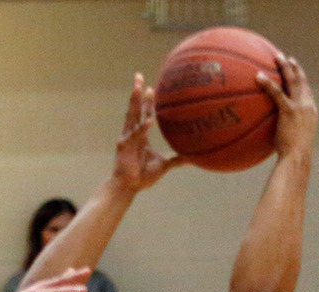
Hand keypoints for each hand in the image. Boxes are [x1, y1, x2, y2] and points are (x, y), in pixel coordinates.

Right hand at [114, 72, 185, 190]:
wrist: (128, 188)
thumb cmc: (142, 177)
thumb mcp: (164, 166)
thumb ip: (177, 160)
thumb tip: (194, 158)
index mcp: (140, 135)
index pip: (143, 114)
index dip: (146, 101)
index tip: (151, 88)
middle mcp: (132, 133)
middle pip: (134, 108)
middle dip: (137, 92)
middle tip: (139, 76)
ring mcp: (127, 138)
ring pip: (132, 116)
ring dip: (135, 101)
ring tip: (138, 88)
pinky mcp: (124, 146)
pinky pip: (136, 135)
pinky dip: (143, 128)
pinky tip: (150, 121)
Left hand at [256, 55, 316, 159]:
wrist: (298, 157)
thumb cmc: (294, 155)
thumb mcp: (293, 140)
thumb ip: (288, 130)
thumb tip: (276, 132)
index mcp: (311, 111)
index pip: (306, 91)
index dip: (301, 79)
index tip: (295, 70)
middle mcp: (308, 105)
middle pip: (301, 81)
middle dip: (294, 67)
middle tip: (287, 58)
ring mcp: (300, 107)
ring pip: (293, 80)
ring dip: (285, 66)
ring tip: (276, 57)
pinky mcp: (289, 110)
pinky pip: (277, 92)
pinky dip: (267, 83)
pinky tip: (258, 76)